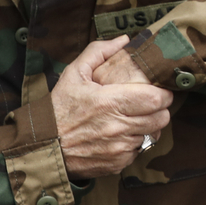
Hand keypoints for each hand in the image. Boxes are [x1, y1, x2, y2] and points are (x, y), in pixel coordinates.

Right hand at [53, 37, 173, 179]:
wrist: (41, 148)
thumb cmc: (58, 110)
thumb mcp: (73, 74)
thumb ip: (99, 52)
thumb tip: (125, 40)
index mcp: (110, 102)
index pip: (157, 99)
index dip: (163, 93)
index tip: (159, 90)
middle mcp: (118, 127)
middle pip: (161, 118)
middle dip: (160, 109)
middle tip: (149, 104)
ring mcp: (119, 148)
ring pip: (153, 135)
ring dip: (148, 127)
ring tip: (133, 118)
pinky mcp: (118, 164)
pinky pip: (139, 150)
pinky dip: (135, 143)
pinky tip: (121, 135)